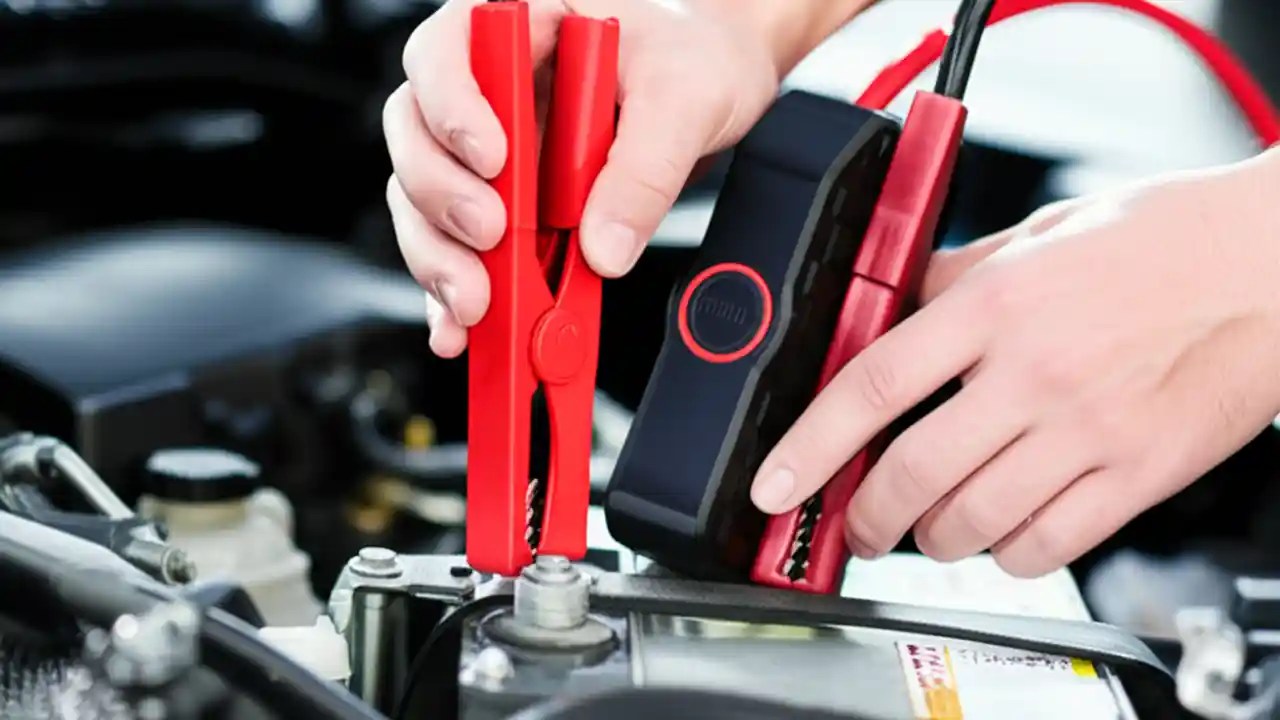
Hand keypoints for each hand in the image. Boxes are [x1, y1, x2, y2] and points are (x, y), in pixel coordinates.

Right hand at [384, 0, 787, 356]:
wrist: (718, 78)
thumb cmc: (695, 54)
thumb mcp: (684, 99)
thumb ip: (643, 169)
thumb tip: (602, 247)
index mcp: (520, 22)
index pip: (446, 49)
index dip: (452, 106)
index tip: (494, 160)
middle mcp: (486, 81)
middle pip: (417, 132)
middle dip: (441, 196)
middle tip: (490, 236)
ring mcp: (485, 144)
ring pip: (423, 196)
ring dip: (441, 254)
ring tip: (476, 300)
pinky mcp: (500, 198)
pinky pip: (457, 243)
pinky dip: (454, 287)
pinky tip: (464, 326)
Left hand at [750, 149, 1279, 576]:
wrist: (1275, 264)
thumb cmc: (1166, 239)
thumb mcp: (1042, 234)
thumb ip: (958, 277)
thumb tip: (889, 302)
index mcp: (999, 304)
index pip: (873, 382)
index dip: (810, 444)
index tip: (777, 482)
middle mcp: (1036, 371)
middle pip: (911, 472)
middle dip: (863, 515)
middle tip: (854, 521)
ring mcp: (1088, 430)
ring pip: (972, 522)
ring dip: (930, 539)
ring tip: (925, 528)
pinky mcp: (1138, 476)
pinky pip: (1046, 546)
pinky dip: (1006, 554)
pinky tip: (1001, 533)